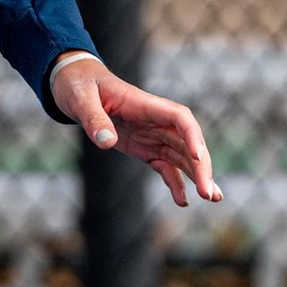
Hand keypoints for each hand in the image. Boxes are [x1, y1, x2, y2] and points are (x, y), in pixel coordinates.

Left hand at [51, 54, 221, 207]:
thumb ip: (93, 118)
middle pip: (187, 142)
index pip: (179, 117)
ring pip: (182, 156)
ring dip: (198, 176)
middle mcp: (154, 120)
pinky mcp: (145, 148)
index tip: (197, 156)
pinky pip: (165, 166)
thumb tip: (106, 142)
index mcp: (144, 103)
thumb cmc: (79, 84)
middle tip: (209, 193)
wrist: (74, 84)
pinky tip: (183, 201)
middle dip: (201, 166)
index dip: (192, 135)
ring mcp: (151, 135)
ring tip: (212, 198)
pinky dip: (175, 183)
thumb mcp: (80, 98)